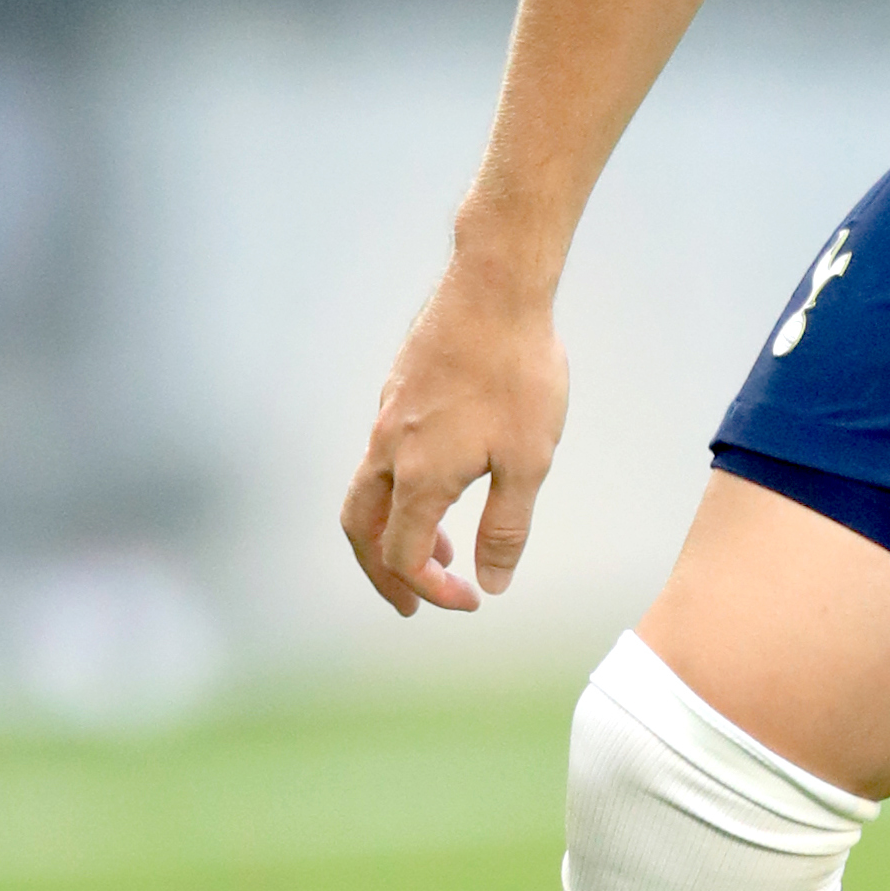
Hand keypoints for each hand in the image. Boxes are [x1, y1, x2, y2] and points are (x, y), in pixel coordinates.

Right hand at [341, 257, 569, 615]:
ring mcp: (387, 418)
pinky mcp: (397, 392)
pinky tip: (442, 483)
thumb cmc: (518, 372)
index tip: (471, 600)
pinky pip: (381, 458)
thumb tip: (492, 581)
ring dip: (392, 532)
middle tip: (412, 604)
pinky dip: (400, 492)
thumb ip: (506, 527)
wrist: (495, 287)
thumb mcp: (528, 461)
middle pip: (361, 530)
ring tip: (438, 552)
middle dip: (384, 575)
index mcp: (419, 476)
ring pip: (367, 493)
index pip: (403, 556)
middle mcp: (389, 450)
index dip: (432, 591)